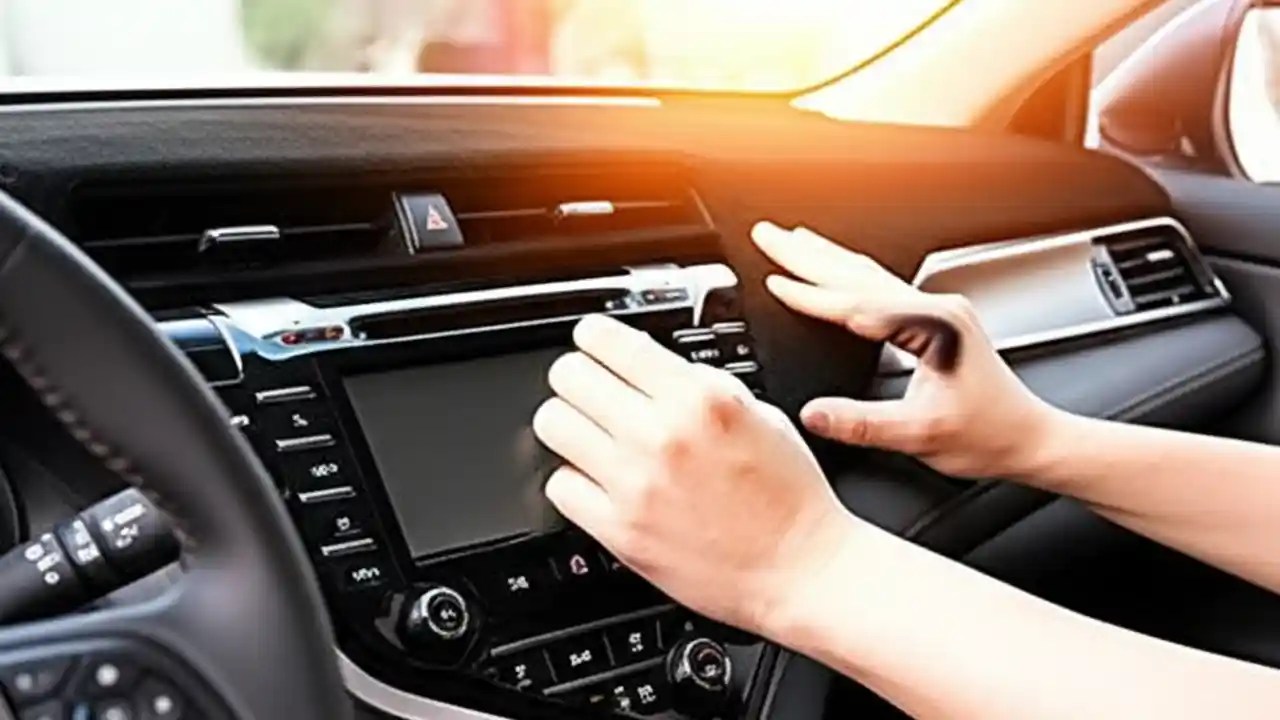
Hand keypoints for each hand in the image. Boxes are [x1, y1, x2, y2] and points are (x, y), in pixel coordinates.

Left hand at [533, 315, 853, 635]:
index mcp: (698, 398)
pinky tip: (599, 481)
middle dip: (578, 377)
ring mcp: (634, 484)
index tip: (593, 341)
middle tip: (591, 389)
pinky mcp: (620, 531)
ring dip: (570, 424)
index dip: (594, 335)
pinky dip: (575, 480)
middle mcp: (660, 435)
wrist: (802, 569)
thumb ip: (700, 383)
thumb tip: (650, 364)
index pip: (607, 340)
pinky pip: (560, 485)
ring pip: (554, 425)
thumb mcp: (758, 413)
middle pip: (568, 376)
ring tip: (591, 434)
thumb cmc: (789, 497)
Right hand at [751, 221, 1059, 480]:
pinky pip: (880, 289)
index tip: (774, 280)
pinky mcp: (934, 322)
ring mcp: (936, 312)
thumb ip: (862, 425)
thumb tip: (813, 414)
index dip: (811, 294)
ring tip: (791, 241)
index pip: (857, 305)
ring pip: (869, 275)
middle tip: (768, 234)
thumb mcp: (920, 435)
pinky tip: (834, 272)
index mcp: (933, 327)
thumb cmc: (990, 435)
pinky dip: (848, 276)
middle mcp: (935, 310)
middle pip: (858, 274)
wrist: (1031, 439)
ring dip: (826, 258)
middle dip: (808, 254)